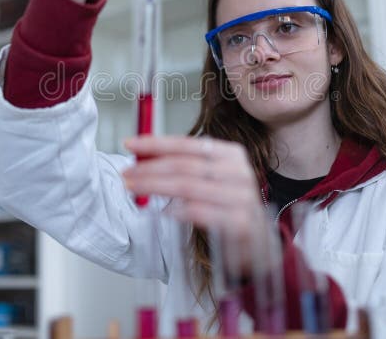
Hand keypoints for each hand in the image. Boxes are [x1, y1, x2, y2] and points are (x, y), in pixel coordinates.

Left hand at [123, 135, 273, 275]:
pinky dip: (176, 211)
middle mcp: (238, 172)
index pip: (188, 144)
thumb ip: (183, 166)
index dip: (156, 143)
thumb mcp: (210, 179)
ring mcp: (241, 197)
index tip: (130, 144)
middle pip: (184, 165)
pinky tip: (159, 212)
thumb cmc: (228, 207)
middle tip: (126, 173)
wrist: (259, 242)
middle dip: (150, 168)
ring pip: (187, 186)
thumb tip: (144, 156)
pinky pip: (200, 213)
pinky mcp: (240, 222)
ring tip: (133, 188)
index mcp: (231, 154)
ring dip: (154, 187)